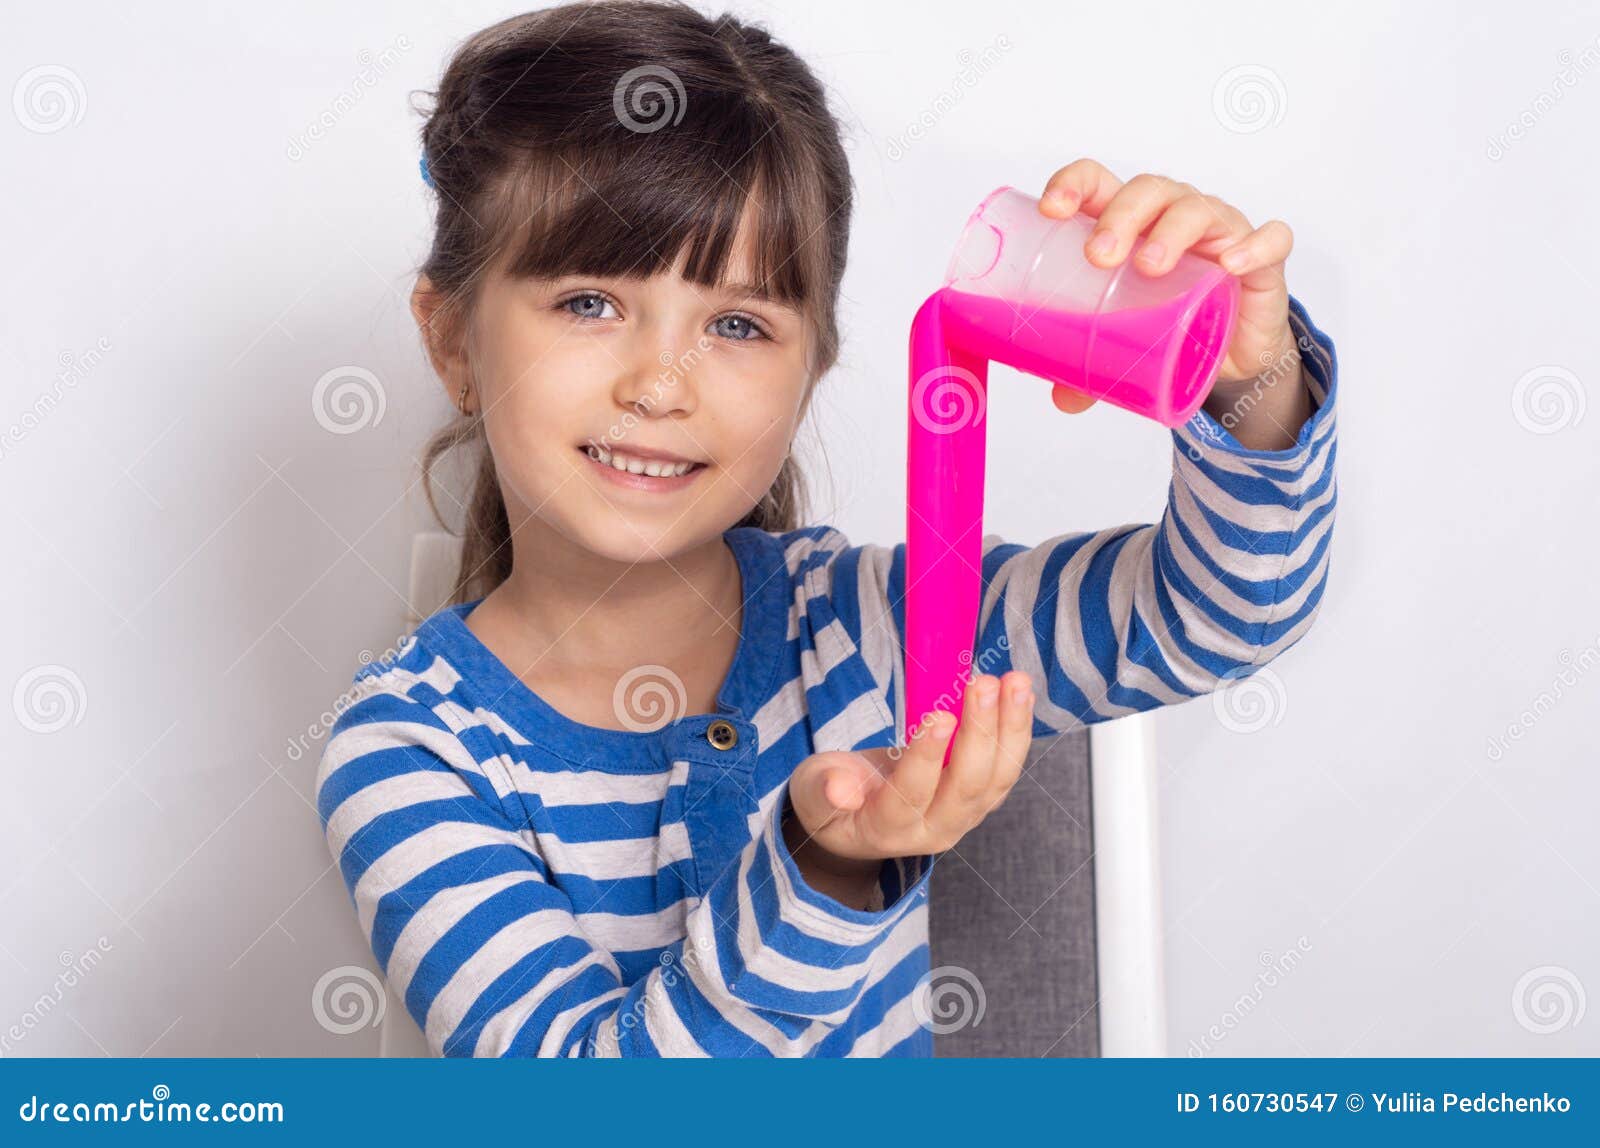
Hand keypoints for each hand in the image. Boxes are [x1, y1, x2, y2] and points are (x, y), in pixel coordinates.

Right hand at [785, 672, 1034, 866]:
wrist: (857, 818)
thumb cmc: (829, 797)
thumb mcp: (811, 792)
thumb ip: (823, 789)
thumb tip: (839, 790)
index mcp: (885, 829)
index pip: (910, 796)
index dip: (926, 758)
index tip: (940, 716)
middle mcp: (932, 830)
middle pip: (965, 787)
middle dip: (979, 733)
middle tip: (982, 683)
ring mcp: (961, 817)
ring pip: (996, 778)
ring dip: (1010, 728)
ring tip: (1016, 681)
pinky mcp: (978, 800)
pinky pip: (1005, 769)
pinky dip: (1016, 731)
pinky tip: (1020, 694)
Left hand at [1034, 157, 1297, 412]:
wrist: (1232, 353)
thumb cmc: (1172, 323)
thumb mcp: (1126, 344)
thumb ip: (1089, 370)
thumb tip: (1062, 401)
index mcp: (1130, 224)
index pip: (1098, 182)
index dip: (1073, 184)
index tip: (1051, 212)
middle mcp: (1172, 216)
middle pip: (1146, 190)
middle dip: (1119, 216)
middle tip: (1099, 256)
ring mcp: (1220, 232)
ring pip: (1197, 209)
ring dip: (1171, 231)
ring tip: (1150, 267)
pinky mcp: (1263, 259)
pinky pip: (1270, 240)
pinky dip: (1254, 246)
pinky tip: (1230, 262)